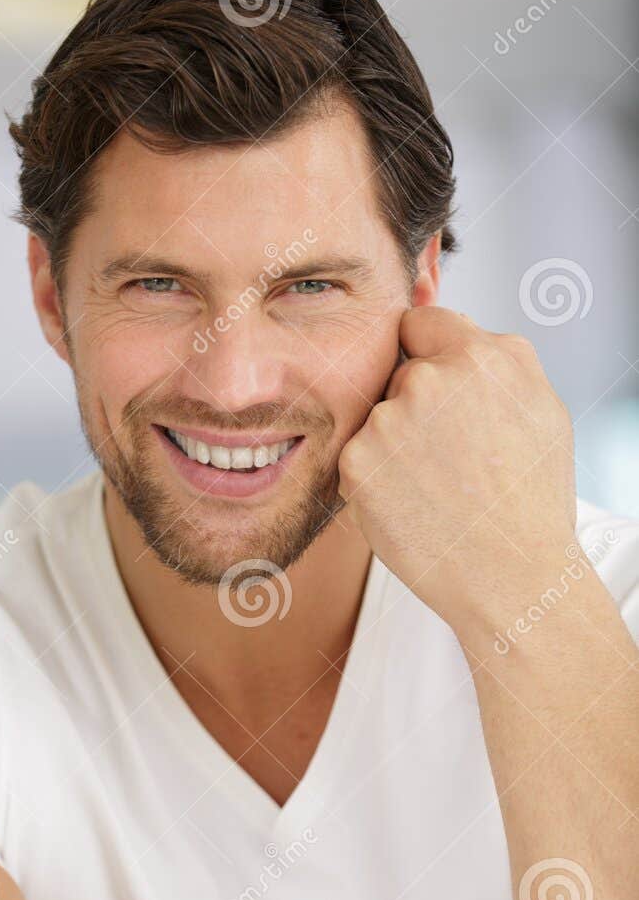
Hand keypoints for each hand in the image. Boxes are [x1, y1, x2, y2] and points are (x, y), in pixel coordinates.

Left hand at [336, 307, 576, 638]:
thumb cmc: (532, 503)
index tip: (430, 384)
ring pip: (377, 422)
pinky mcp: (357, 462)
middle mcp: (432, 378)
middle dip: (413, 409)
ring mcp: (389, 419)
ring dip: (393, 448)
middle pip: (399, 378)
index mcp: (483, 356)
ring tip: (435, 491)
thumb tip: (459, 341)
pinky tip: (411, 508)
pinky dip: (374, 483)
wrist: (510, 575)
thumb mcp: (542, 410)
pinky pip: (358, 462)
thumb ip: (498, 364)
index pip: (421, 323)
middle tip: (446, 461)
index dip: (424, 353)